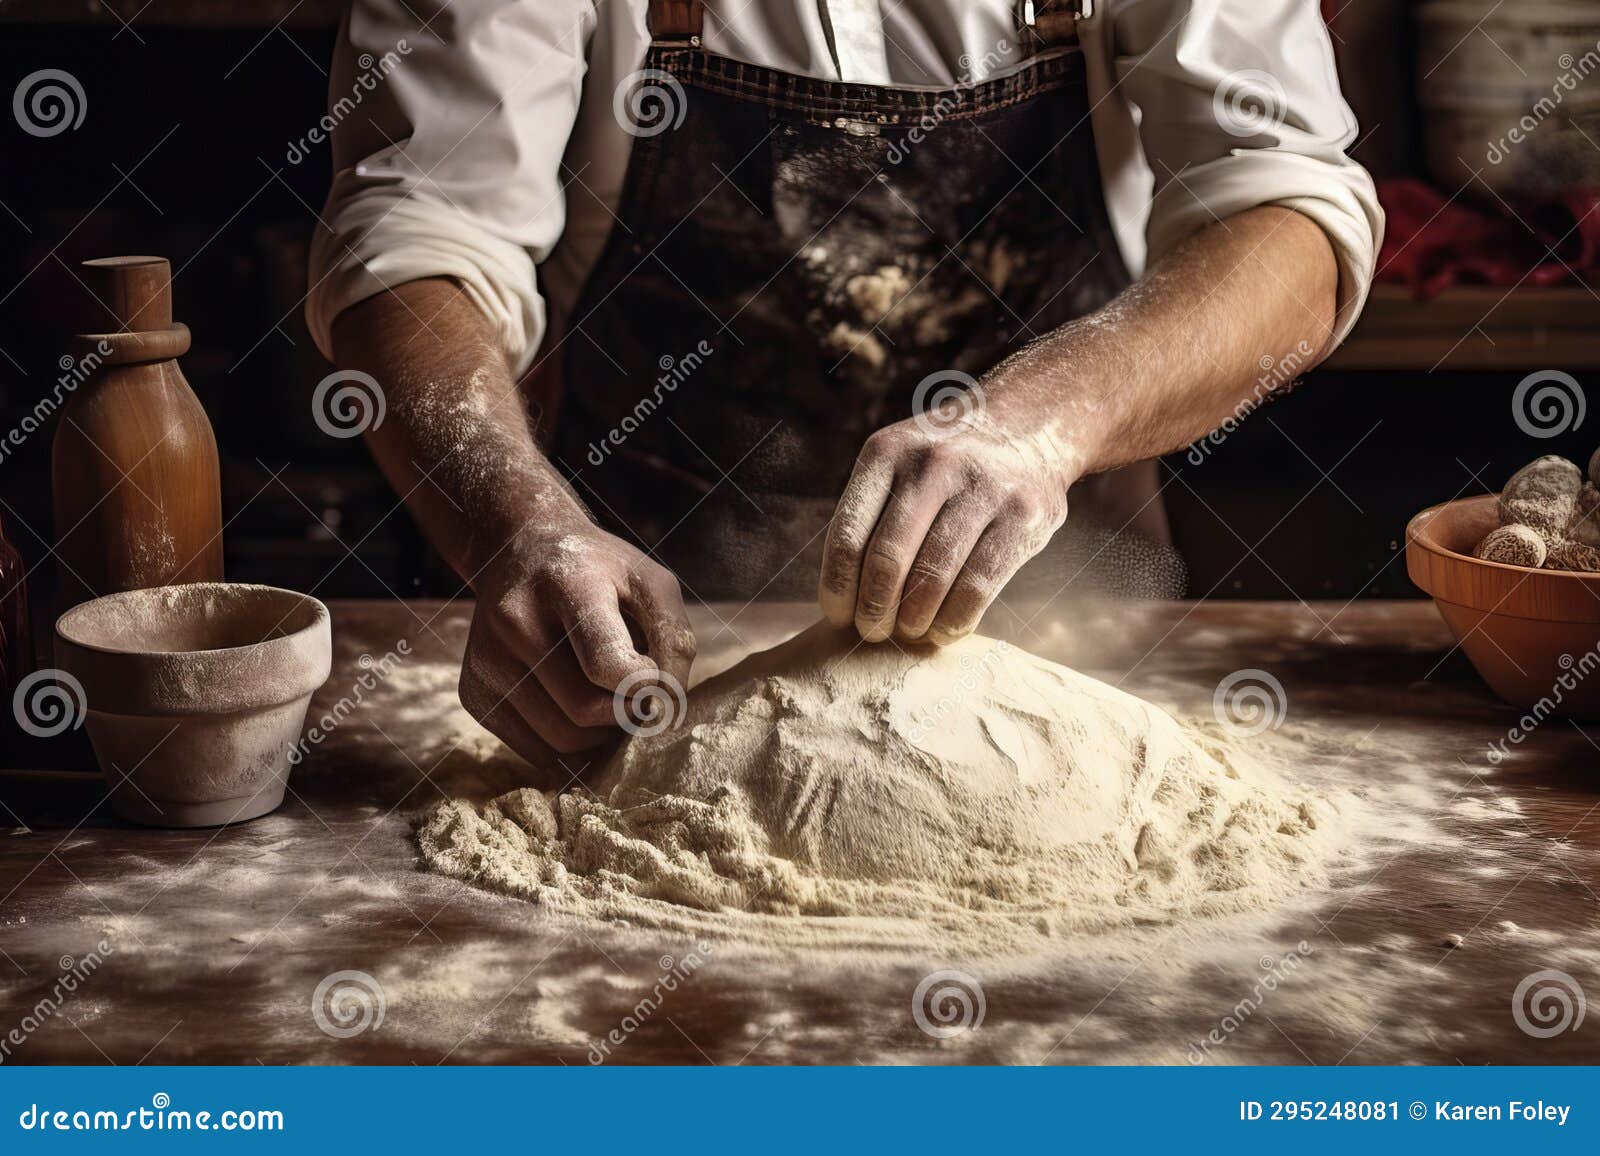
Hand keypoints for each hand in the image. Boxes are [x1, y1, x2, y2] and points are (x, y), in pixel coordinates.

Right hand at [458, 522, 695, 768]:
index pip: (607, 663)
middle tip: (636, 692)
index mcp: (567, 585)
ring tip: (607, 696)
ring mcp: (487, 660)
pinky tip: (576, 705)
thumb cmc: (600, 572)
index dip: (644, 686)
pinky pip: (537, 751)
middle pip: (586, 710)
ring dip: (600, 733)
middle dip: (625, 713)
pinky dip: (569, 743)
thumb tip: (666, 704)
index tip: (654, 677)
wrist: (520, 551)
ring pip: (562, 741)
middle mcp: (515, 622)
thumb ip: (673, 638)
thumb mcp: (649, 580)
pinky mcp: (473, 694)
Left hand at [818, 408, 1072, 643]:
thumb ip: (871, 513)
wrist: (1029, 425)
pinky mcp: (1023, 516)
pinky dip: (955, 620)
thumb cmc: (946, 464)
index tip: (839, 616)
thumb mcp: (899, 462)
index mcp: (887, 452)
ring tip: (907, 632)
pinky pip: (978, 585)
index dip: (838, 587)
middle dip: (874, 610)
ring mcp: (983, 487)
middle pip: (888, 560)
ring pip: (933, 578)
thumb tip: (842, 596)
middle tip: (872, 631)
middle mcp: (934, 464)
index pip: (848, 535)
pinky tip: (944, 629)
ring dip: (914, 620)